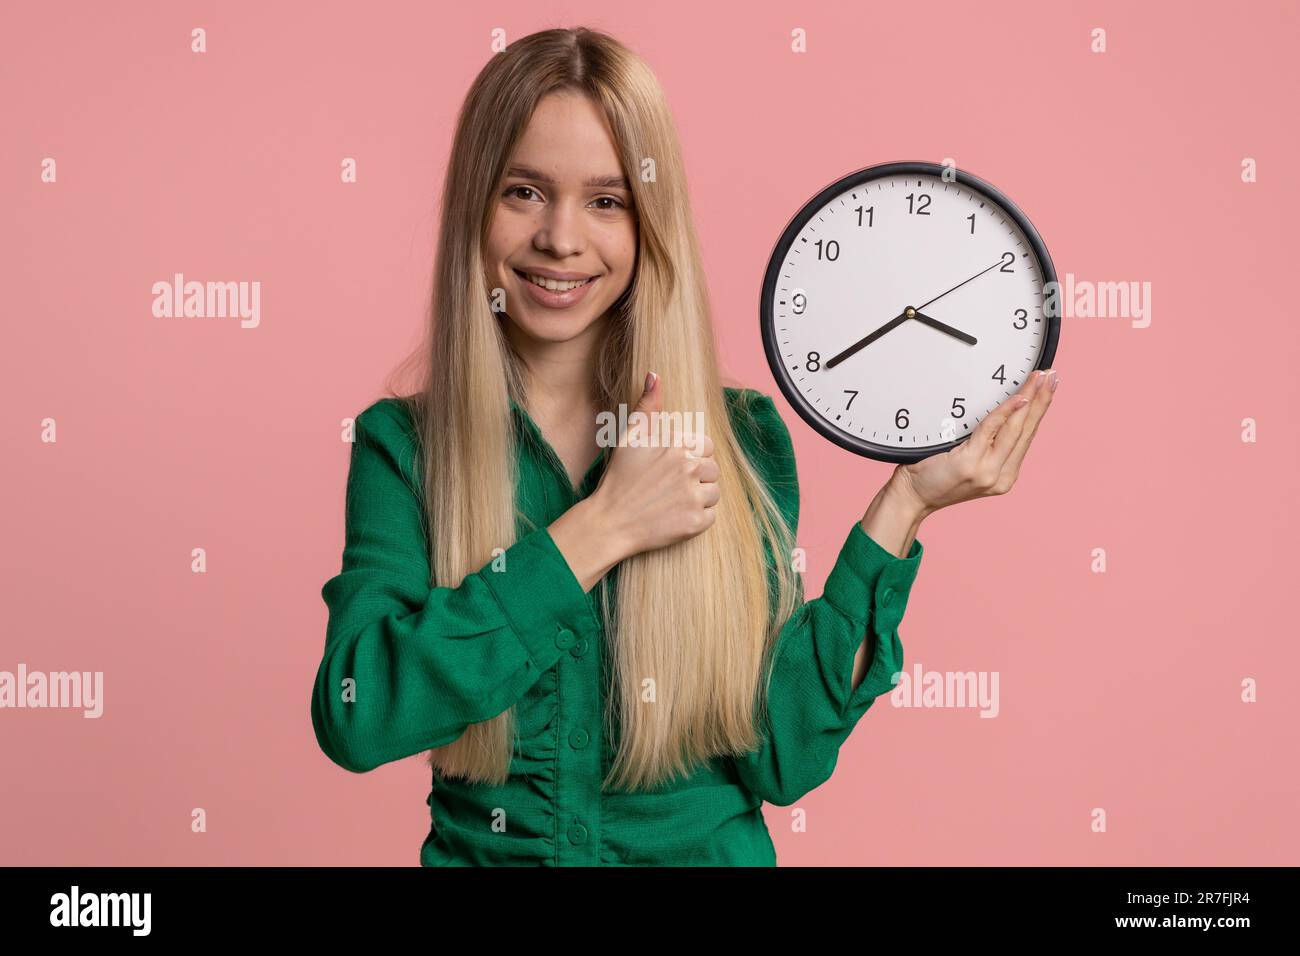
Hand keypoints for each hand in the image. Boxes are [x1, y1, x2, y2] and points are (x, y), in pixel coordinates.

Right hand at [588, 371, 719, 556]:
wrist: (609, 522)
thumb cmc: (619, 478)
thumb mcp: (630, 438)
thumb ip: (647, 406)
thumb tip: (654, 375)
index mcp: (677, 445)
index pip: (707, 446)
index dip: (693, 456)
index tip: (674, 467)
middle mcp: (689, 468)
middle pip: (712, 470)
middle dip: (696, 477)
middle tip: (670, 487)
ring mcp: (694, 496)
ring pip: (714, 493)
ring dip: (698, 498)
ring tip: (672, 502)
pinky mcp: (696, 522)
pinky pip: (711, 516)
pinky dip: (697, 518)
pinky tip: (675, 516)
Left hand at [891, 368, 1057, 515]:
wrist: (911, 496)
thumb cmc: (934, 475)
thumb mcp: (968, 459)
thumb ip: (985, 444)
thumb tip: (1000, 413)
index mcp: (1004, 474)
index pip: (1027, 436)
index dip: (1039, 410)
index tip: (1048, 387)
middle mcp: (1001, 475)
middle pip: (1027, 430)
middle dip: (1042, 400)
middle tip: (1051, 375)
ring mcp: (988, 472)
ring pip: (1016, 429)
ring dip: (1030, 399)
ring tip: (1040, 378)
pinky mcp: (972, 465)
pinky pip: (992, 430)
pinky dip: (1007, 412)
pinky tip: (1019, 398)